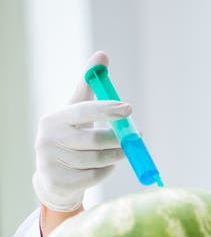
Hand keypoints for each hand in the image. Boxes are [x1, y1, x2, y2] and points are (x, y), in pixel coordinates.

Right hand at [32, 51, 128, 211]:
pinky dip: (106, 172)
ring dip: (115, 156)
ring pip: (96, 160)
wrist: (54, 176)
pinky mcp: (59, 181)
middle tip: (135, 139)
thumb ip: (88, 85)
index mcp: (54, 119)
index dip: (107, 109)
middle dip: (117, 140)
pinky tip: (107, 166)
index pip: (83, 110)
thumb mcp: (76, 112)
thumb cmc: (70, 137)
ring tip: (121, 152)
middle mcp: (47, 139)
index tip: (129, 109)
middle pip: (92, 140)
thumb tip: (102, 55)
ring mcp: (51, 162)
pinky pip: (94, 177)